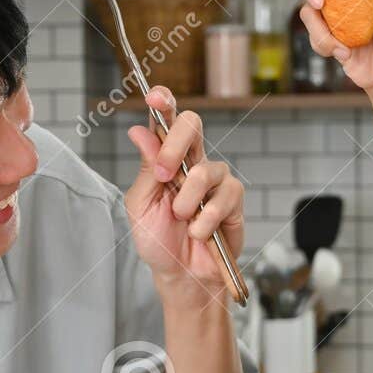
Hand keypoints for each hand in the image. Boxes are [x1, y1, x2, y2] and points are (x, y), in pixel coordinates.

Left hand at [124, 86, 244, 295]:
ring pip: (204, 168)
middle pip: (191, 124)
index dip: (163, 101)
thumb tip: (139, 131)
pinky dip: (206, 218)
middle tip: (163, 177)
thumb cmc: (158, 240)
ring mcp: (214, 178)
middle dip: (174, 148)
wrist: (182, 275)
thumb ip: (144, 169)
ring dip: (187, 201)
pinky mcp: (233, 198)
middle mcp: (191, 161)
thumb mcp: (140, 206)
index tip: (155, 97)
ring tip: (182, 220)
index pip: (165, 120)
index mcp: (164, 159)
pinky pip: (224, 196)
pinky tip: (200, 231)